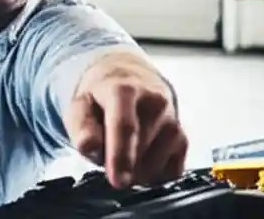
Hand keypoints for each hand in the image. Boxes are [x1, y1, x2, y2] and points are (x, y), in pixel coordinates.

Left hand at [65, 51, 186, 187]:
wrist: (131, 82)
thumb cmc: (102, 99)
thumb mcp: (81, 106)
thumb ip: (82, 127)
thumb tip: (89, 146)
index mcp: (125, 90)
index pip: (125, 126)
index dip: (120, 156)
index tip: (117, 181)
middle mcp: (155, 102)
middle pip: (139, 152)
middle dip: (119, 165)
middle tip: (107, 151)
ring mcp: (173, 121)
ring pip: (154, 167)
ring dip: (135, 171)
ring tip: (125, 151)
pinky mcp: (183, 140)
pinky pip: (169, 173)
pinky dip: (152, 175)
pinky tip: (141, 158)